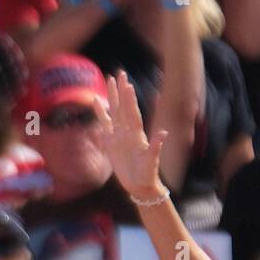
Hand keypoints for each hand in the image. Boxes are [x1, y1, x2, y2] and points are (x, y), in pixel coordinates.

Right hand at [101, 71, 167, 199]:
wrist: (139, 186)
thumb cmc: (147, 175)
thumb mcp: (152, 162)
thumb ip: (155, 147)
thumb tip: (163, 133)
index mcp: (137, 135)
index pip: (132, 113)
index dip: (130, 100)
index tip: (128, 85)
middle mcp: (128, 131)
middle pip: (123, 107)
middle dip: (121, 90)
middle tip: (119, 73)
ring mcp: (119, 135)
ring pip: (114, 111)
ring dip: (111, 96)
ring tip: (109, 80)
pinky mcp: (110, 142)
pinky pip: (103, 124)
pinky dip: (100, 112)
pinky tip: (95, 101)